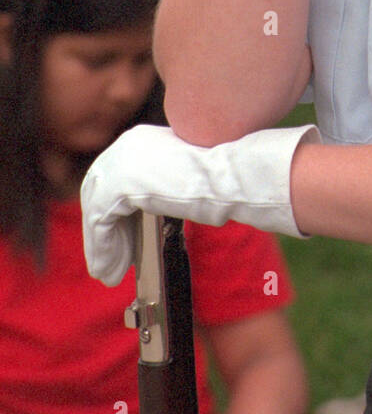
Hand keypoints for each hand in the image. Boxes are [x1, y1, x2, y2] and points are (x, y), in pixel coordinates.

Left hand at [81, 122, 319, 285]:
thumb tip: (139, 214)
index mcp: (140, 139)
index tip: (120, 241)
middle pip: (97, 193)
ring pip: (96, 211)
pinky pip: (100, 223)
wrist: (232, 176)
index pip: (112, 178)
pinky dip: (103, 249)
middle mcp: (126, 145)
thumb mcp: (181, 179)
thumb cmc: (222, 179)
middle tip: (110, 262)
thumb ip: (156, 187)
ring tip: (109, 274)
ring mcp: (120, 162)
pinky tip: (111, 268)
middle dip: (103, 232)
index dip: (111, 213)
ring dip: (102, 247)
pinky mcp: (119, 184)